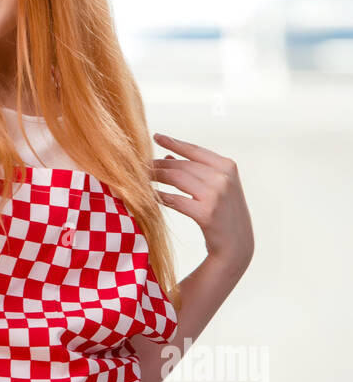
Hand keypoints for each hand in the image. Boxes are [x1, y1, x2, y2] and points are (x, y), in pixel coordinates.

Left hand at [151, 133, 253, 273]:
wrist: (238, 245)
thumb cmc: (225, 214)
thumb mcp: (217, 187)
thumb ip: (196, 170)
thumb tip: (168, 156)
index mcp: (227, 166)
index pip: (194, 150)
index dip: (173, 142)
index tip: (156, 136)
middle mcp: (223, 177)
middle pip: (182, 164)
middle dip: (159, 164)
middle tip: (142, 165)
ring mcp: (216, 195)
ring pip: (176, 178)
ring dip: (157, 177)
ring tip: (142, 177)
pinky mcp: (206, 213)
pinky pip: (176, 200)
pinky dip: (160, 197)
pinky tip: (151, 196)